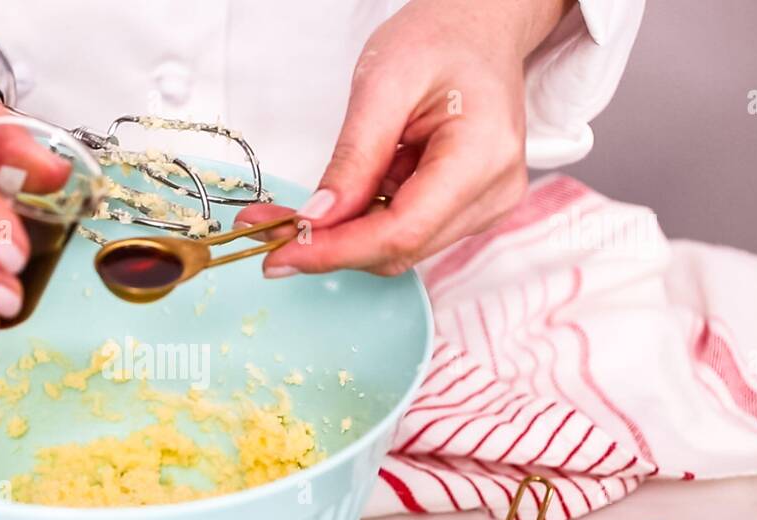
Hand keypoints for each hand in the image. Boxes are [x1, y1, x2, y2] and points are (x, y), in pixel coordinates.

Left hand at [236, 0, 572, 277]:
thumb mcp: (383, 83)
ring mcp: (482, 206)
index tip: (280, 253)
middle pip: (398, 248)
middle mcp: (491, 193)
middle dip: (327, 245)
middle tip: (265, 229)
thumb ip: (353, 156)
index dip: (335, 250)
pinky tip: (333, 203)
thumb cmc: (441, 40)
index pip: (400, 232)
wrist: (479, 29)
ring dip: (339, 238)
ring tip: (289, 214)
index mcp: (481, 158)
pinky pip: (404, 232)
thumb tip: (317, 218)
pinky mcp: (466, 209)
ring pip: (397, 248)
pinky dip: (360, 225)